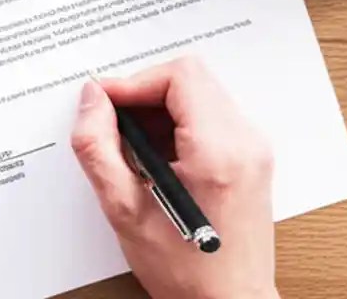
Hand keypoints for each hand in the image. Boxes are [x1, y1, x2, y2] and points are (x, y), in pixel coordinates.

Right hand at [71, 58, 278, 298]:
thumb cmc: (186, 271)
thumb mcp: (124, 209)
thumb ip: (98, 147)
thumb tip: (93, 100)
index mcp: (219, 150)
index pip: (179, 76)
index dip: (134, 82)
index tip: (105, 103)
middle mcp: (245, 141)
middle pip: (191, 79)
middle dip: (145, 95)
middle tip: (116, 127)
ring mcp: (253, 148)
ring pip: (201, 94)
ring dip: (161, 111)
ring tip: (136, 151)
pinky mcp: (251, 157)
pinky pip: (212, 116)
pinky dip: (179, 125)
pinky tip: (158, 160)